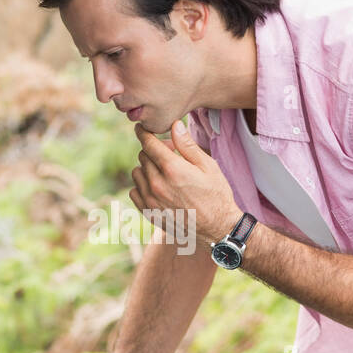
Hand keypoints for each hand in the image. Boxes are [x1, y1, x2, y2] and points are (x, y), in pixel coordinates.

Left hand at [131, 120, 241, 246]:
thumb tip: (174, 125)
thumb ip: (187, 145)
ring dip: (146, 169)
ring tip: (163, 173)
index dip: (143, 133)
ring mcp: (152, 201)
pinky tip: (157, 187)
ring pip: (137, 173)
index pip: (148, 143)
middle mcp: (158, 184)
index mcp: (173, 169)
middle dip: (153, 151)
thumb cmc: (216, 194)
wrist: (217, 227)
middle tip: (168, 155)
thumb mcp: (208, 166)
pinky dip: (142, 186)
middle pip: (143, 157)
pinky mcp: (149, 213)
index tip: (141, 129)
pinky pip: (134, 192)